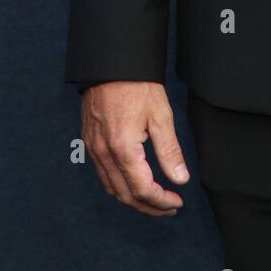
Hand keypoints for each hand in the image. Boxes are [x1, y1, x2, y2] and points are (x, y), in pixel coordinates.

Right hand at [81, 81, 189, 214]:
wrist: (111, 63)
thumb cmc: (137, 85)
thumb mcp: (161, 115)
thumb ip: (170, 151)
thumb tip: (180, 178)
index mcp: (124, 149)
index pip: (143, 189)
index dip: (161, 201)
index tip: (176, 202)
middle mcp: (104, 153)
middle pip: (126, 195)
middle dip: (149, 206)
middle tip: (169, 206)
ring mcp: (94, 148)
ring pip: (112, 188)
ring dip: (133, 199)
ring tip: (154, 198)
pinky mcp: (89, 142)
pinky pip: (102, 174)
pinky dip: (118, 185)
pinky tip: (132, 181)